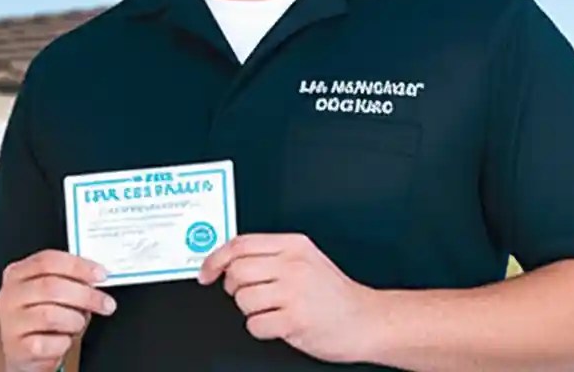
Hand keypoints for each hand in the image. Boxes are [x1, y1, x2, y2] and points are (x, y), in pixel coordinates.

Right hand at [0, 249, 117, 371]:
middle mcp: (10, 295)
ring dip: (75, 321)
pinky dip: (64, 342)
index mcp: (17, 273)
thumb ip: (68, 280)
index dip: (78, 266)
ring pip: (52, 316)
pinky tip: (62, 340)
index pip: (48, 261)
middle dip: (85, 295)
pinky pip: (51, 343)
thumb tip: (95, 278)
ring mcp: (12, 322)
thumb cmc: (39, 316)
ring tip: (77, 324)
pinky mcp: (18, 348)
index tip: (100, 274)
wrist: (20, 351)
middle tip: (106, 303)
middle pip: (51, 287)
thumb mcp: (48, 292)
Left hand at [198, 233, 381, 363]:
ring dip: (250, 311)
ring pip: (243, 299)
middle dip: (234, 288)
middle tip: (249, 295)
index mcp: (293, 245)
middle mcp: (293, 265)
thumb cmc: (334, 294)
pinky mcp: (296, 319)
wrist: (367, 320)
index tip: (206, 272)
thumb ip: (271, 254)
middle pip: (237, 271)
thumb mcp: (306, 260)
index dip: (215, 259)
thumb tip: (229, 259)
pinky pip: (255, 325)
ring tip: (271, 310)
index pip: (240, 244)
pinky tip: (278, 324)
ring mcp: (295, 292)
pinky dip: (261, 329)